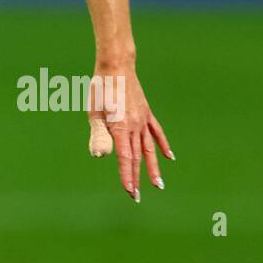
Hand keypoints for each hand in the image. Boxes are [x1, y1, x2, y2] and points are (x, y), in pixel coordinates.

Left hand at [87, 67, 172, 201]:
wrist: (116, 66)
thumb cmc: (100, 89)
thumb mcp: (93, 112)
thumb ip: (98, 135)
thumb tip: (101, 156)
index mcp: (121, 128)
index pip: (125, 158)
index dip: (127, 176)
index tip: (129, 192)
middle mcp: (135, 126)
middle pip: (137, 158)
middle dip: (136, 178)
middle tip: (136, 197)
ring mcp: (143, 120)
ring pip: (149, 149)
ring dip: (153, 168)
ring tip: (158, 185)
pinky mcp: (146, 113)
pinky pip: (157, 132)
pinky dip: (163, 145)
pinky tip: (169, 157)